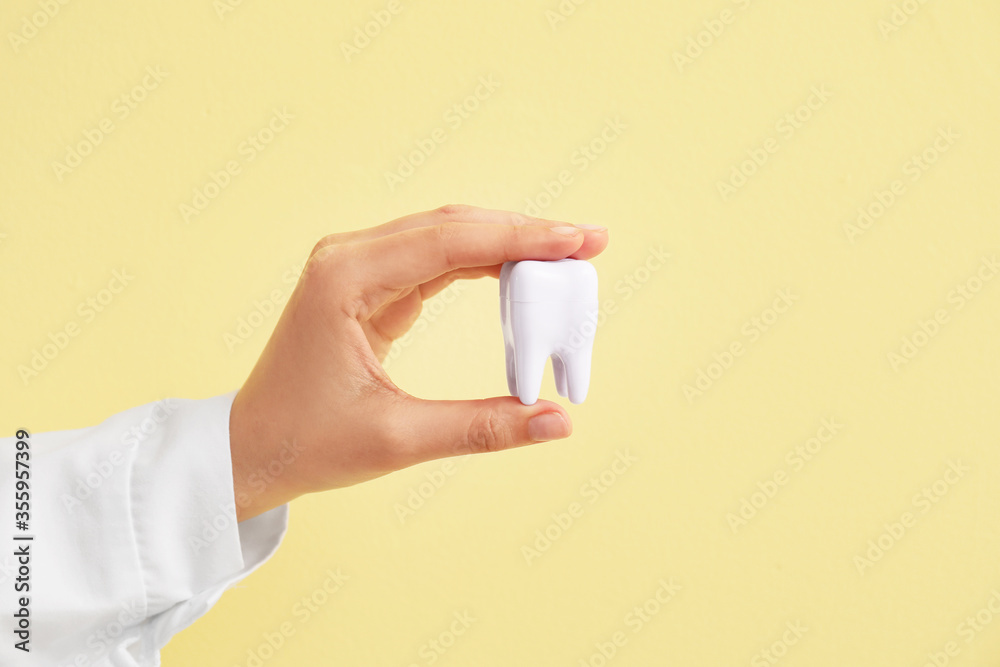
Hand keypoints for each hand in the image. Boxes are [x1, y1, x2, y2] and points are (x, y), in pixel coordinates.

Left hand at [229, 205, 608, 520]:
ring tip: (568, 253)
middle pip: (454, 224)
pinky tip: (521, 268)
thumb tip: (558, 423)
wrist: (250, 447)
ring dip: (508, 241)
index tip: (577, 240)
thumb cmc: (305, 441)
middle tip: (590, 241)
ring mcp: (358, 264)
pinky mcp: (369, 282)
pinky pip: (436, 257)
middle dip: (525, 231)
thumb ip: (481, 427)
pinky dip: (482, 261)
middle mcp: (350, 257)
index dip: (520, 237)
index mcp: (346, 280)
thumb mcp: (397, 439)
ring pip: (448, 234)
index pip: (450, 241)